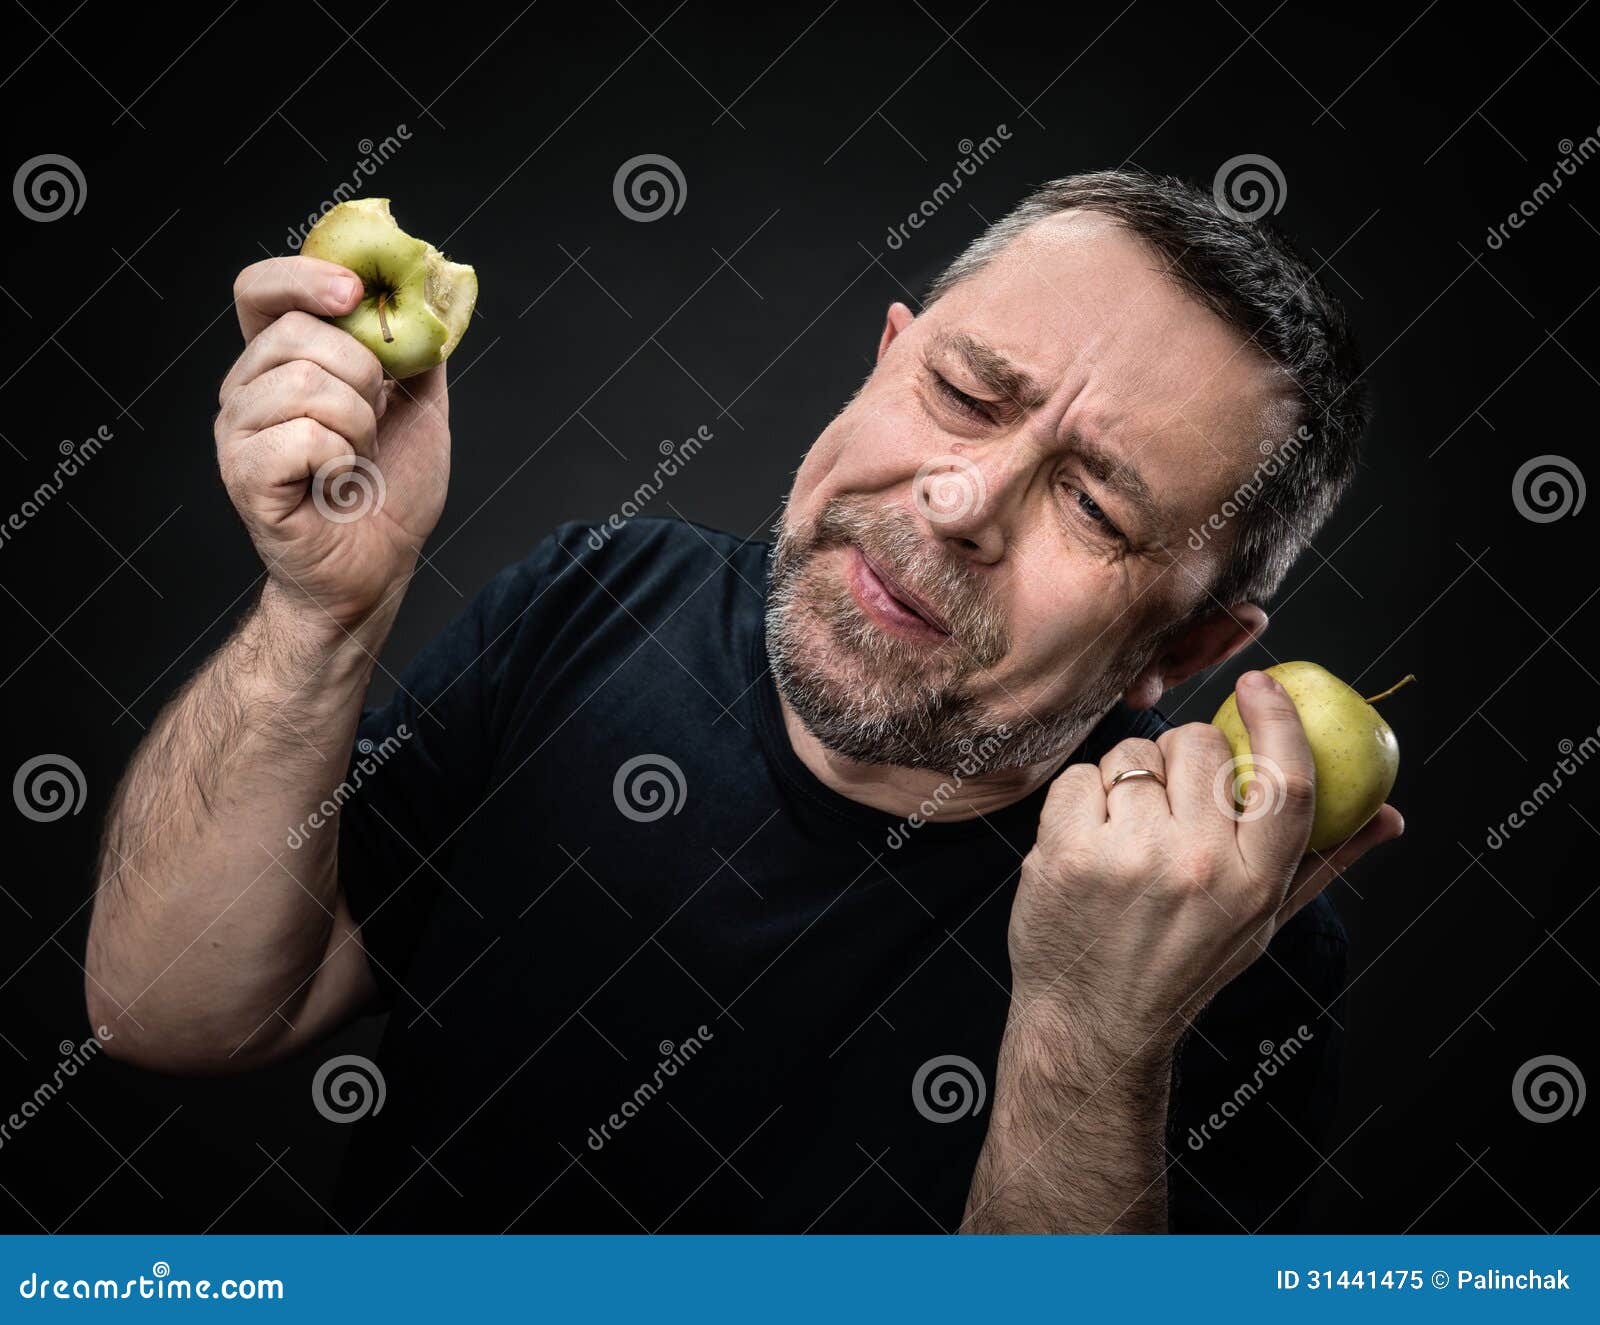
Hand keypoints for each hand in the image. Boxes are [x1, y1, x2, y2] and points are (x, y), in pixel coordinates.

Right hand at [214, 256, 451, 631]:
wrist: (379, 568)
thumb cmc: (391, 492)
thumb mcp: (420, 406)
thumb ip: (416, 347)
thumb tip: (430, 291)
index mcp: (280, 363)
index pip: (260, 289)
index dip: (303, 276)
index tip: (356, 292)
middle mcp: (246, 389)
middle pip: (298, 334)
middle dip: (364, 379)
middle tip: (372, 428)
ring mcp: (237, 432)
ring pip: (306, 385)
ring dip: (359, 428)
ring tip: (356, 462)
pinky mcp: (244, 474)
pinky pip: (304, 436)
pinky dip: (342, 461)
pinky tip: (339, 484)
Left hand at [1008, 669, 1402, 1074]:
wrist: (1092, 1023)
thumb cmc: (1182, 965)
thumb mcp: (1260, 924)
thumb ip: (1323, 863)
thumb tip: (1390, 816)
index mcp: (1254, 883)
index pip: (1287, 780)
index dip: (1278, 720)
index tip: (1259, 685)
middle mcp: (1196, 866)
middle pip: (1200, 745)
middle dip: (1184, 757)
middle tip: (1170, 803)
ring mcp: (1128, 857)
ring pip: (1134, 753)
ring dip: (1129, 779)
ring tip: (1127, 835)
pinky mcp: (1068, 851)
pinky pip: (1080, 775)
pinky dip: (1081, 798)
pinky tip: (1088, 842)